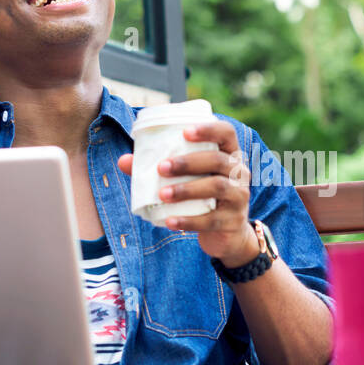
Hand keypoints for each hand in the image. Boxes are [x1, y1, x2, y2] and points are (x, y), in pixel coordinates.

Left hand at [117, 118, 257, 266]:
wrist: (227, 235)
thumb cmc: (203, 197)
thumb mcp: (188, 180)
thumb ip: (160, 169)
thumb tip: (124, 161)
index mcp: (229, 155)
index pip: (226, 133)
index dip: (208, 129)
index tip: (185, 132)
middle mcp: (239, 173)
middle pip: (218, 160)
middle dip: (188, 162)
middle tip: (161, 168)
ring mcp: (239, 197)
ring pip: (217, 187)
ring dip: (187, 189)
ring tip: (162, 195)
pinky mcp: (233, 221)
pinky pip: (211, 220)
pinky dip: (189, 220)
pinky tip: (170, 221)